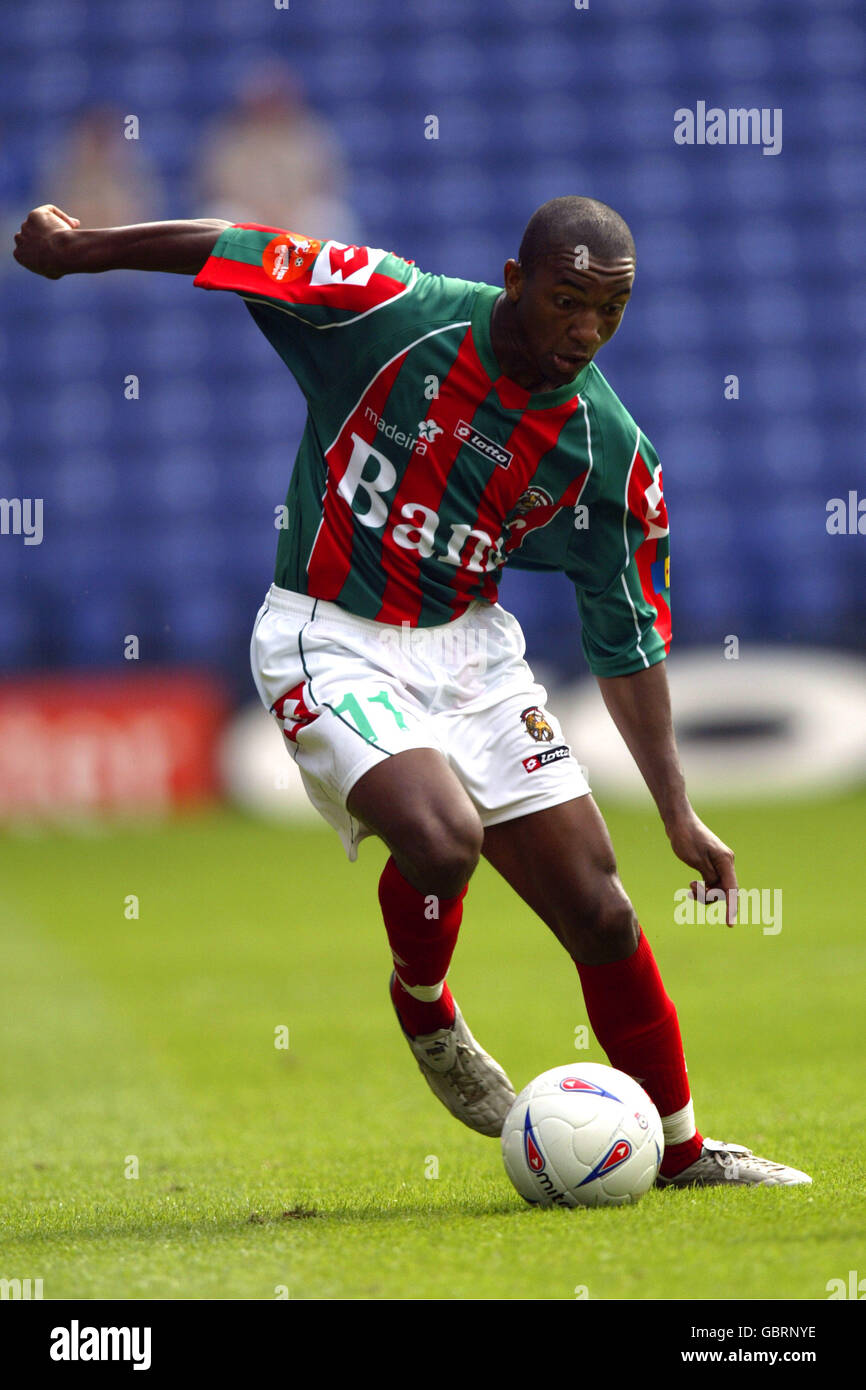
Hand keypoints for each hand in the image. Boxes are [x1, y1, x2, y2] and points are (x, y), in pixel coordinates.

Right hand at [13, 204, 80, 278]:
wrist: (60, 252)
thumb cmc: (58, 266)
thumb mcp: (53, 272)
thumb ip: (47, 265)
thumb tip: (55, 257)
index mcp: (19, 255)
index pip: (28, 250)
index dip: (42, 249)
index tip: (56, 251)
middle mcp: (19, 239)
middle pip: (31, 235)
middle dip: (45, 236)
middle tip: (62, 239)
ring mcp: (26, 226)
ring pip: (40, 223)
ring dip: (53, 226)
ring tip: (69, 232)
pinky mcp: (34, 215)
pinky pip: (48, 211)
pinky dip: (60, 216)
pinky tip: (71, 224)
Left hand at [666, 807, 737, 924]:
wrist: (679, 822)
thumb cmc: (686, 838)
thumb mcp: (696, 860)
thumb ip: (709, 876)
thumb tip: (716, 887)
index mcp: (725, 861)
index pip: (731, 890)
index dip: (731, 908)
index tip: (729, 924)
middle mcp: (726, 861)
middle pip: (725, 890)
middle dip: (709, 897)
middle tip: (690, 892)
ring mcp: (720, 862)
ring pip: (718, 887)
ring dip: (705, 892)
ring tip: (690, 887)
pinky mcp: (712, 862)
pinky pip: (713, 881)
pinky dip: (704, 886)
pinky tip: (693, 885)